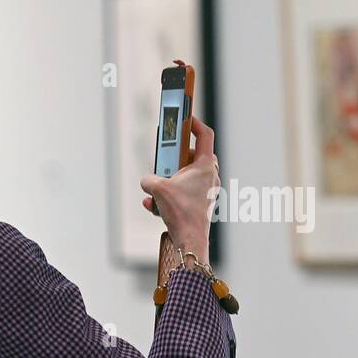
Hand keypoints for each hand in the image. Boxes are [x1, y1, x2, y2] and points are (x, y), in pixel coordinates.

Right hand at [140, 117, 218, 261]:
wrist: (190, 240)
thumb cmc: (181, 212)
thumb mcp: (158, 189)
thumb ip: (149, 179)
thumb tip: (147, 181)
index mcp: (206, 165)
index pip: (205, 135)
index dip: (194, 123)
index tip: (184, 117)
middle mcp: (210, 176)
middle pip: (193, 156)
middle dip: (175, 158)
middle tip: (165, 159)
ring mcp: (206, 190)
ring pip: (185, 176)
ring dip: (168, 181)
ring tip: (156, 191)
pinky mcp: (200, 203)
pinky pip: (182, 193)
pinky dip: (168, 198)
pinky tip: (154, 206)